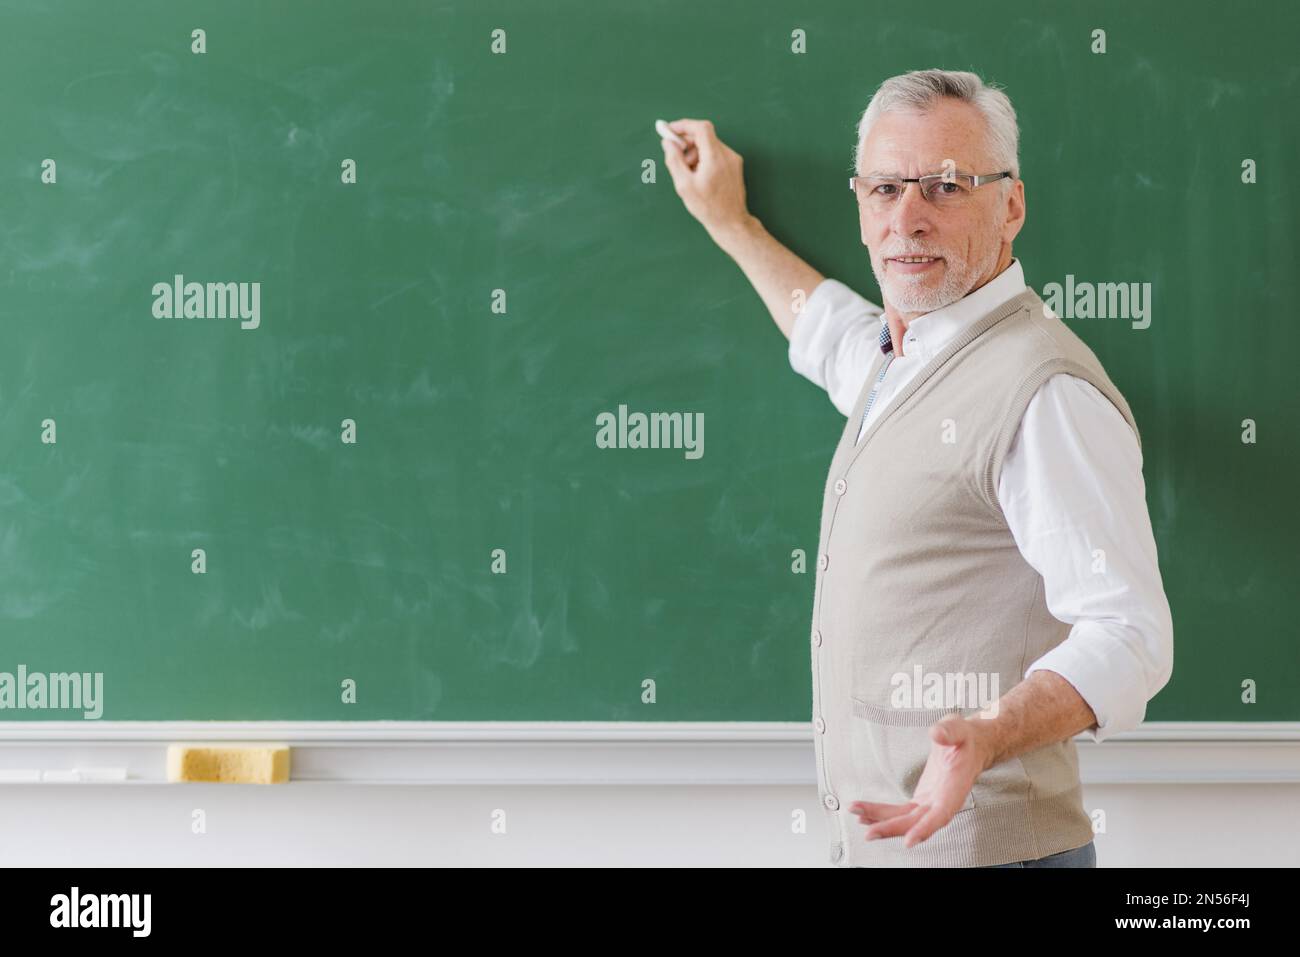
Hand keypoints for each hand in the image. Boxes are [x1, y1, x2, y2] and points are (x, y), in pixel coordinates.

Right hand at [659, 118, 751, 239]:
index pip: (700, 128)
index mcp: (715, 157)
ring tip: (689, 173)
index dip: (683, 125)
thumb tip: (668, 143)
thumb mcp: (684, 185)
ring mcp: (733, 159)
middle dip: (687, 143)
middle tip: (676, 156)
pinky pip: (716, 153)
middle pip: (704, 135)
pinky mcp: (734, 165)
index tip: (670, 130)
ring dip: (695, 153)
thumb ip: (674, 160)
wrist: (731, 222)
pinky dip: (704, 158)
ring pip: (709, 145)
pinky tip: (700, 176)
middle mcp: (727, 154)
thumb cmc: (708, 207)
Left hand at [849, 716, 991, 848]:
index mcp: (955, 788)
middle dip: (891, 828)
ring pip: (904, 819)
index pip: (941, 814)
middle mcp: (943, 801)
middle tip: (869, 833)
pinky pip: (900, 812)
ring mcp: (930, 803)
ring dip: (881, 821)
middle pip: (916, 822)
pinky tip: (865, 816)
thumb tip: (937, 733)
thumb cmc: (965, 739)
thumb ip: (949, 731)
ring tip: (858, 815)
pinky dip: (883, 815)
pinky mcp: (921, 801)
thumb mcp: (959, 728)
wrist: (970, 747)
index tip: (909, 840)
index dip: (925, 828)